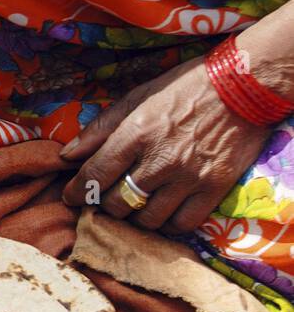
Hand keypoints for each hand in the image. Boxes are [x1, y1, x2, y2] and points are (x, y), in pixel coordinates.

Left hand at [59, 55, 271, 232]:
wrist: (243, 87)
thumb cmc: (185, 88)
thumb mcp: (137, 98)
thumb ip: (100, 129)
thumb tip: (68, 155)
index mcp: (136, 134)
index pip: (95, 175)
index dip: (77, 192)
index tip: (71, 198)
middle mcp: (160, 159)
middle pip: (117, 203)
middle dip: (103, 205)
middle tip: (104, 200)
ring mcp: (189, 177)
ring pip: (147, 219)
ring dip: (134, 217)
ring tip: (132, 207)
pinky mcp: (214, 188)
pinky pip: (182, 223)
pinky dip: (167, 224)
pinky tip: (161, 213)